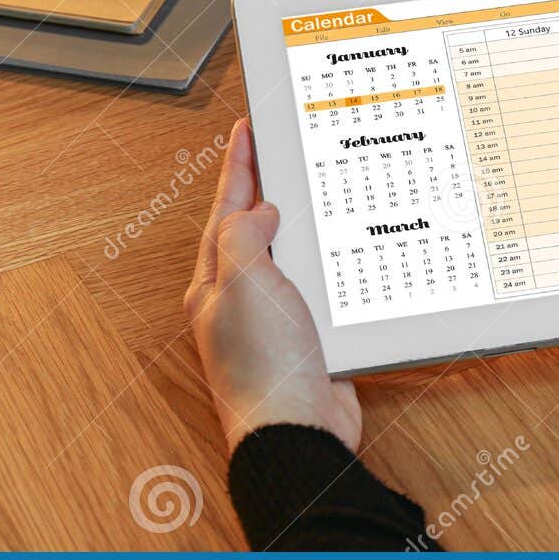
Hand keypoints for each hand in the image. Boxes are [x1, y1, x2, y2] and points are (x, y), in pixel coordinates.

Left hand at [185, 119, 362, 453]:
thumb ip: (243, 237)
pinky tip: (344, 250)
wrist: (296, 430)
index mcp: (214, 284)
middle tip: (279, 149)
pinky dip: (329, 261)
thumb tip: (259, 213)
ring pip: (288, 256)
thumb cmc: (262, 366)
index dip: (238, 166)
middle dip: (264, 189)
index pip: (225, 210)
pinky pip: (318, 286)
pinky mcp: (308, 338)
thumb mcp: (243, 283)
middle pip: (254, 229)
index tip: (247, 129)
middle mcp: (240, 300)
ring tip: (313, 187)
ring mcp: (275, 320)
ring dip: (301, 223)